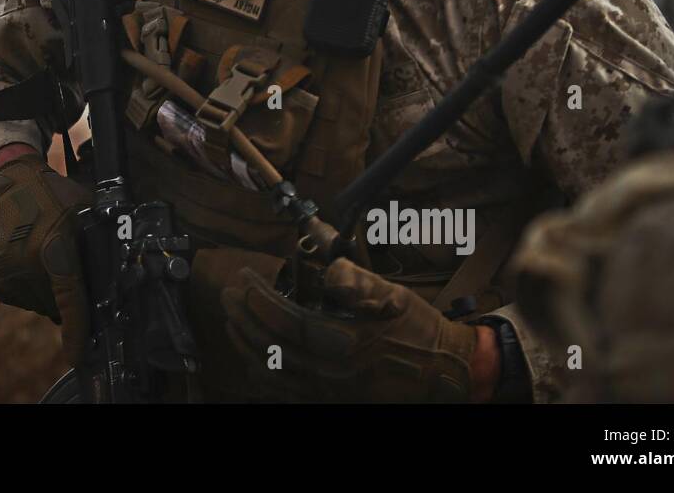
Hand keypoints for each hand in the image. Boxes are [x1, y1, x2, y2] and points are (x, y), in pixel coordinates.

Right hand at [0, 154, 90, 364]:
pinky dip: (29, 288)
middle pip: (55, 304)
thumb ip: (102, 239)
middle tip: (67, 266)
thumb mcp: (86, 210)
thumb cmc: (53, 195)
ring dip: (47, 291)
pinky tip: (30, 262)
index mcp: (54, 248)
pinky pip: (20, 297)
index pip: (70, 298)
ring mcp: (6, 272)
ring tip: (46, 257)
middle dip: (65, 296)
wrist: (6, 184)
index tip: (80, 356)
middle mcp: (26, 263)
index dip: (77, 331)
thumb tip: (126, 271)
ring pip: (37, 303)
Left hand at [220, 255, 479, 401]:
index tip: (245, 276)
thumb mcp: (393, 296)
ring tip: (232, 319)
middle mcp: (331, 374)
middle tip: (229, 293)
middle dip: (243, 316)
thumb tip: (328, 271)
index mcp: (345, 344)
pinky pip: (284, 393)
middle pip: (270, 346)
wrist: (445, 374)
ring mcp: (328, 393)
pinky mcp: (330, 402)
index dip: (259, 297)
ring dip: (246, 343)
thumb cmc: (419, 332)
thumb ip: (357, 281)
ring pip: (272, 373)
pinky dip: (262, 374)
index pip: (285, 319)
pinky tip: (252, 359)